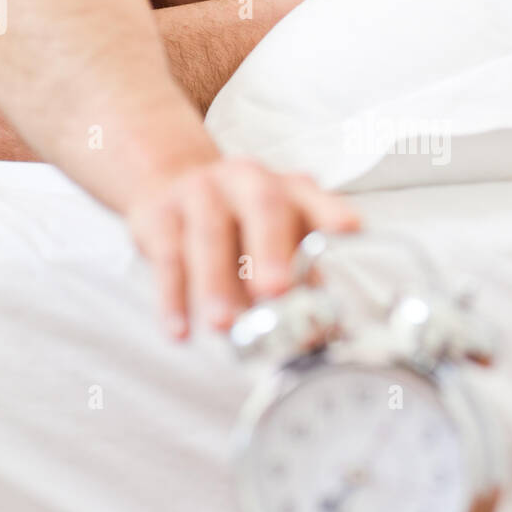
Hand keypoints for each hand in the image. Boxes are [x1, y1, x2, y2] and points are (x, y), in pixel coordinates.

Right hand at [125, 158, 359, 339]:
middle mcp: (247, 180)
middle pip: (262, 208)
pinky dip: (173, 297)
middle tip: (276, 289)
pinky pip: (167, 257)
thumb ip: (302, 273)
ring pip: (209, 235)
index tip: (349, 229)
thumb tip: (322, 330)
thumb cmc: (242, 221)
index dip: (332, 212)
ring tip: (224, 324)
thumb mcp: (278, 233)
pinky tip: (180, 330)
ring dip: (217, 283)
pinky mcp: (161, 216)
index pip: (315, 199)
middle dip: (270, 250)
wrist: (173, 183)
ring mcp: (201, 193)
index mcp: (287, 188)